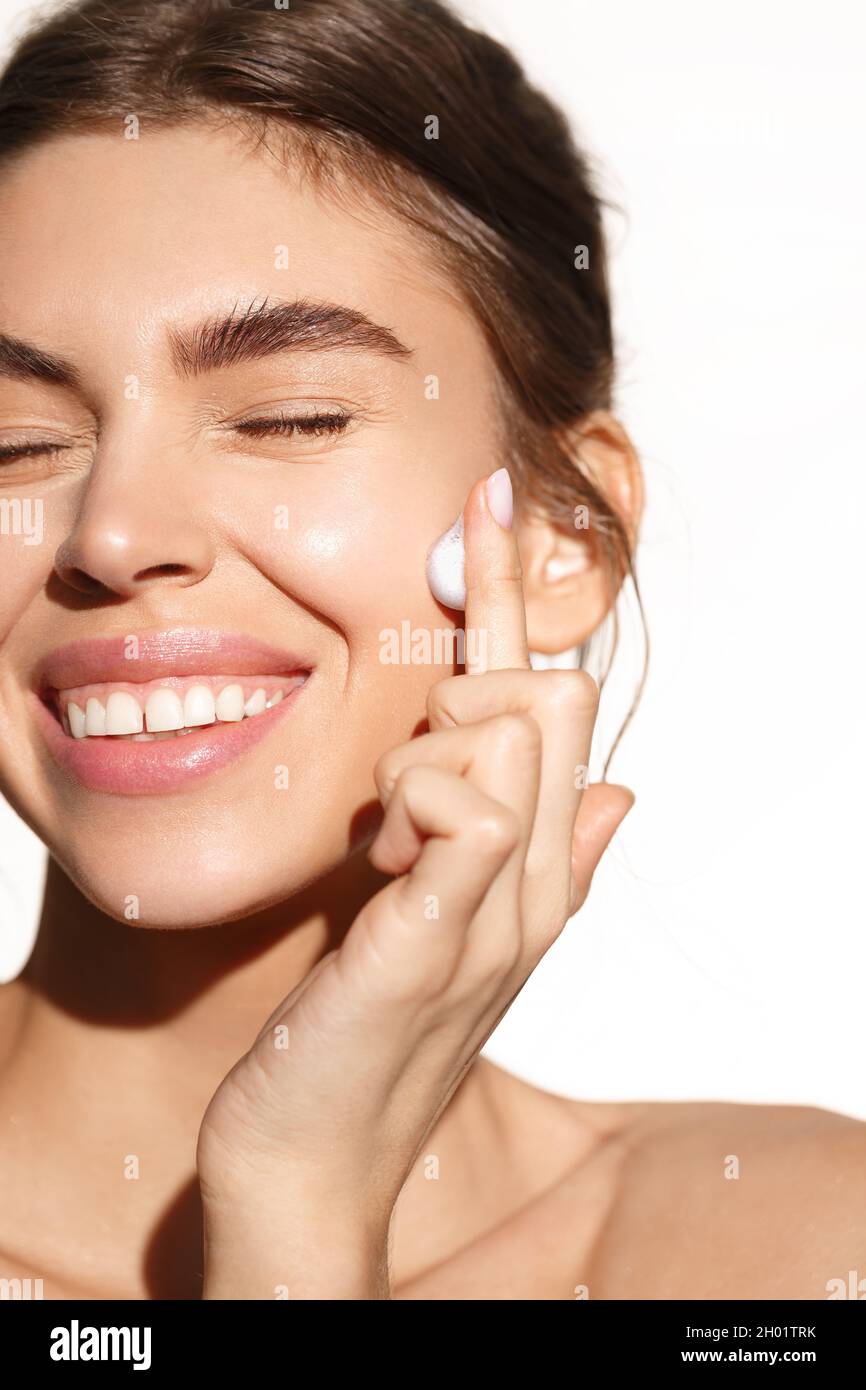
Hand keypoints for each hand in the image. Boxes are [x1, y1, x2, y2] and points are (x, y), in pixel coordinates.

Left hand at [197, 468, 634, 1298]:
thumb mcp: (448, 918)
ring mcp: (498, 907)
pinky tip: (380, 858)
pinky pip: (463, 812)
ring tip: (379, 844)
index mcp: (541, 860)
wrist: (312, 1150)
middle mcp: (540, 875)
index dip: (515, 592)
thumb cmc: (365, 1021)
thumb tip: (625, 790)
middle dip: (466, 682)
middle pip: (553, 692)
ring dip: (422, 757)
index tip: (482, 499)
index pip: (556, 694)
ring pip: (509, 734)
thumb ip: (543, 849)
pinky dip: (413, 804)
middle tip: (400, 767)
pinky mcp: (436, 935)